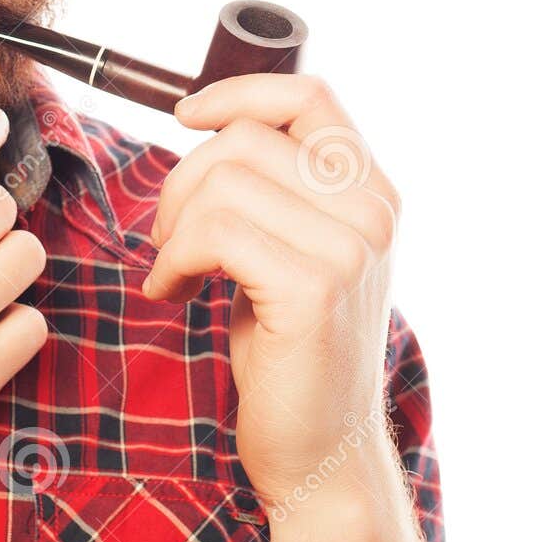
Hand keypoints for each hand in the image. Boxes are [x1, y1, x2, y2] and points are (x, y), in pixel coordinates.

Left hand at [143, 74, 401, 508]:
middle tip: (170, 239)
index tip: (185, 116)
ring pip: (220, 183)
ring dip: (173, 227)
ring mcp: (349, 248)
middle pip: (244, 137)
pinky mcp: (313, 288)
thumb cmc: (293, 348)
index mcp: (372, 191)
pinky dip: (174, 260)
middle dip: (181, 182)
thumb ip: (281, 188)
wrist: (322, 449)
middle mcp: (372, 210)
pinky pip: (212, 232)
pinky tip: (174, 293)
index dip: (238, 92)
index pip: (309, 94)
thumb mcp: (297, 248)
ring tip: (175, 271)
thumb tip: (212, 122)